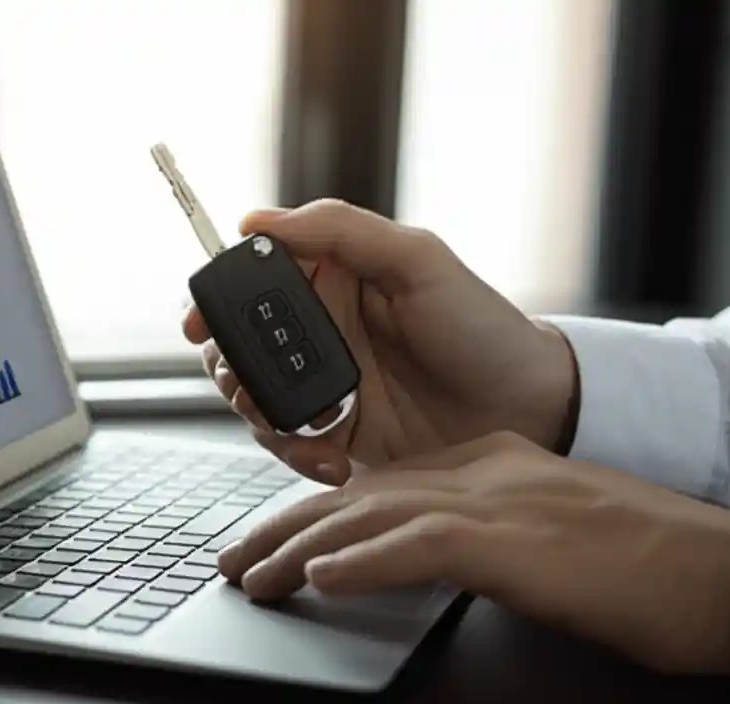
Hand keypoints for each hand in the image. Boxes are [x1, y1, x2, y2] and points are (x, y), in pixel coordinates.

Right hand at [182, 199, 577, 484]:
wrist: (528, 412)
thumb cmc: (484, 329)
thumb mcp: (418, 260)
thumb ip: (341, 229)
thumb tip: (259, 219)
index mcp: (332, 279)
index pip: (252, 279)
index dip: (216, 298)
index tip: (201, 320)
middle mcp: (320, 331)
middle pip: (235, 343)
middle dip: (227, 366)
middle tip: (245, 384)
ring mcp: (324, 386)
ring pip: (250, 397)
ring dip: (258, 413)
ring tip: (302, 424)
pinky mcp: (333, 437)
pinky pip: (284, 445)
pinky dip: (293, 455)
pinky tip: (330, 459)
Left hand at [217, 432, 729, 675]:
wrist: (711, 570)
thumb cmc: (632, 563)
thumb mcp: (539, 535)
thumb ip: (478, 532)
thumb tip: (418, 553)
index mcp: (484, 465)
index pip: (377, 484)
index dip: (312, 514)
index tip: (270, 544)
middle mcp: (479, 473)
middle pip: (356, 495)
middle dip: (284, 530)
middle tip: (234, 563)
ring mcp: (494, 503)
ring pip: (370, 516)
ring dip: (298, 549)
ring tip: (251, 578)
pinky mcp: (512, 542)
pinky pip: (418, 546)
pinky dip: (362, 562)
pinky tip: (320, 579)